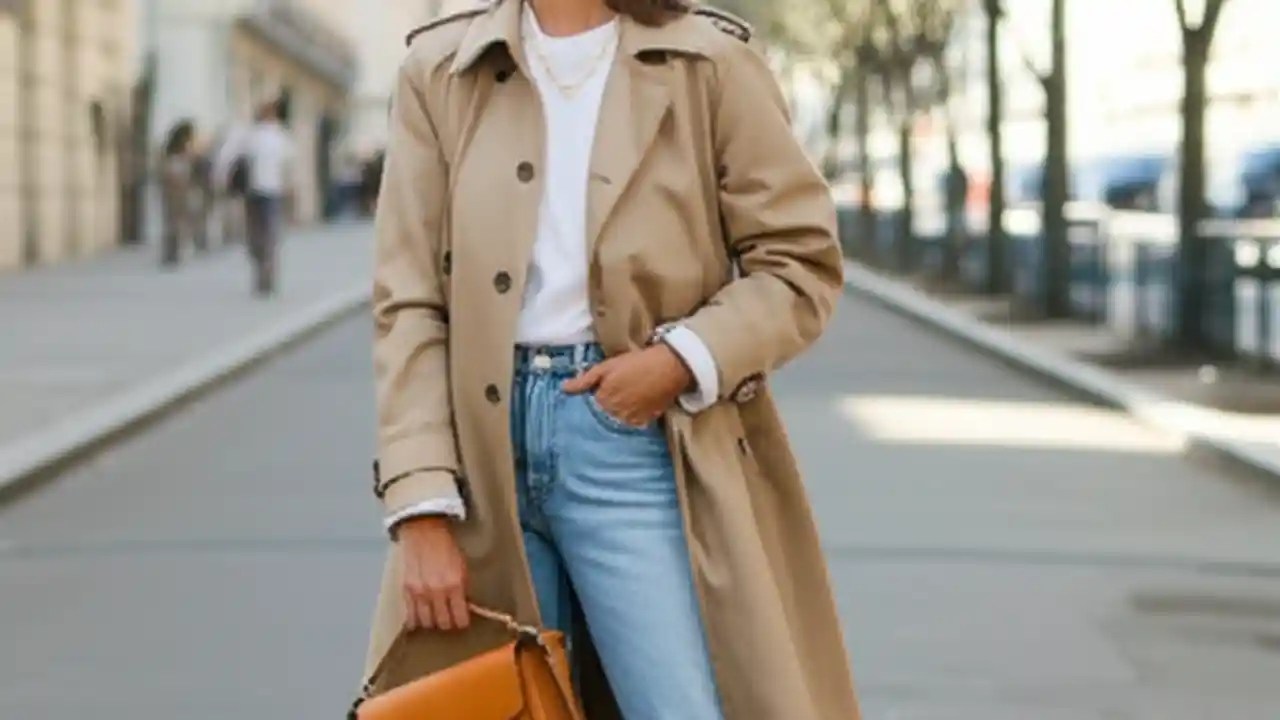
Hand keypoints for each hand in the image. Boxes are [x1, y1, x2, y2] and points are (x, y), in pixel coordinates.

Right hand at [396, 515, 469, 631]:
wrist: (423, 533)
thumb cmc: (446, 548)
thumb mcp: (462, 566)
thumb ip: (462, 588)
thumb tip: (464, 607)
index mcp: (454, 584)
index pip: (460, 617)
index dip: (462, 622)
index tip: (462, 622)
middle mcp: (436, 591)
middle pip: (443, 623)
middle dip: (448, 624)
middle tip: (450, 620)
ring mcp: (419, 592)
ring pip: (426, 623)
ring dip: (432, 623)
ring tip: (435, 618)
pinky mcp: (406, 591)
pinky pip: (410, 616)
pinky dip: (416, 621)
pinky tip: (420, 621)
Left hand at [561, 344, 693, 426]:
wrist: (668, 367)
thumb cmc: (636, 362)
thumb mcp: (607, 366)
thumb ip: (585, 380)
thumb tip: (564, 388)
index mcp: (602, 399)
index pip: (591, 405)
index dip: (596, 397)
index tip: (603, 390)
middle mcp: (614, 413)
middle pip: (604, 414)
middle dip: (607, 406)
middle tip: (619, 392)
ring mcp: (630, 419)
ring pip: (617, 420)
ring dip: (619, 413)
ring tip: (629, 398)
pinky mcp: (645, 422)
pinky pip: (633, 424)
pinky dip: (632, 417)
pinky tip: (637, 405)